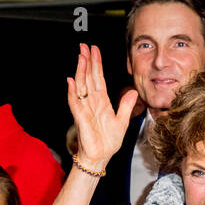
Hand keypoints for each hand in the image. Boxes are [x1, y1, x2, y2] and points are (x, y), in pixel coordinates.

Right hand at [67, 44, 139, 172]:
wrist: (101, 157)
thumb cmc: (108, 142)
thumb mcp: (122, 121)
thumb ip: (126, 106)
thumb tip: (133, 91)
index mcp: (102, 102)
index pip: (98, 78)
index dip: (97, 64)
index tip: (94, 50)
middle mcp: (92, 102)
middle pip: (88, 78)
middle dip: (87, 62)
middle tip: (84, 46)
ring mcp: (85, 109)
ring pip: (81, 86)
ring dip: (80, 71)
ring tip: (80, 57)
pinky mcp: (81, 118)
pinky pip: (75, 103)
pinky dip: (72, 92)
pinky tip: (71, 81)